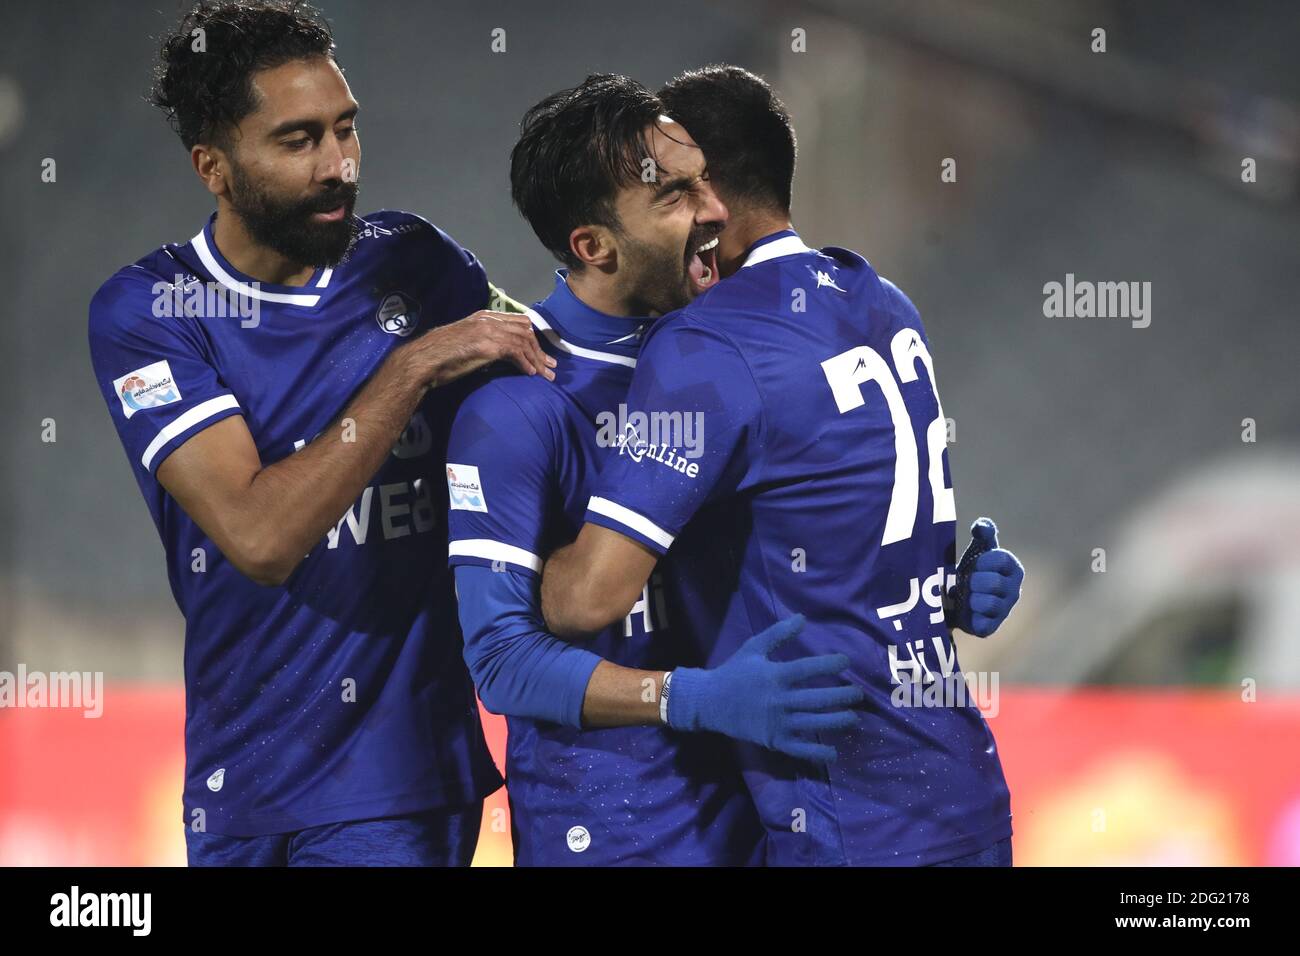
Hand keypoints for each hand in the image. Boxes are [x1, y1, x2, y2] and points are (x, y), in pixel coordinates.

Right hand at [410, 310, 555, 387]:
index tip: (541, 353)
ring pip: (524, 341)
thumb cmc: (441, 356)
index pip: (518, 321)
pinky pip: (516, 352)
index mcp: (483, 316)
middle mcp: (488, 319)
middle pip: (525, 330)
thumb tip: (498, 355)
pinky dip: (526, 363)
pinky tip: (529, 374)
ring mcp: (488, 330)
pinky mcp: (488, 344)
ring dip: (537, 360)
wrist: (424, 360)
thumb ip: (483, 343)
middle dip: (540, 350)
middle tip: (551, 367)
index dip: (532, 338)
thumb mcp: (466, 343)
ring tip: (546, 375)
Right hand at [667, 615, 863, 762]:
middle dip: (842, 696)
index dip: (829, 664)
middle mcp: (779, 699)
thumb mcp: (753, 648)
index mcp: (774, 675)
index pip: (808, 669)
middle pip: (817, 698)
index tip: (846, 662)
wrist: (709, 702)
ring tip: (854, 717)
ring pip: (814, 723)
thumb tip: (803, 618)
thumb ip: (778, 634)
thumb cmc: (733, 672)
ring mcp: (777, 722)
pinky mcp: (774, 740)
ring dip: (837, 720)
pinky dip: (818, 752)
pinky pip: (800, 749)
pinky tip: (834, 752)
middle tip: (858, 694)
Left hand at [947, 517, 1024, 636]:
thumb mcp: (978, 550)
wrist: (956, 599)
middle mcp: (1014, 590)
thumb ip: (984, 535)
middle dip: (974, 580)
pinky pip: (982, 623)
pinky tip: (968, 611)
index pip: (1003, 560)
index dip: (985, 561)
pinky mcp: (991, 628)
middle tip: (968, 582)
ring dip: (970, 597)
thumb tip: (982, 525)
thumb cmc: (973, 570)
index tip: (975, 563)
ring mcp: (1005, 610)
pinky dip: (971, 616)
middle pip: (993, 582)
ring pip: (986, 603)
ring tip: (967, 596)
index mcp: (1014, 569)